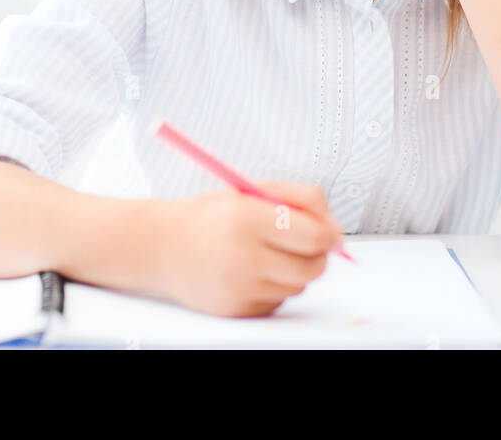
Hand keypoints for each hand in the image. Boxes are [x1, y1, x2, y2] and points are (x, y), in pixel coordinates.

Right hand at [152, 181, 344, 317]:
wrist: (163, 247)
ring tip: (270, 252)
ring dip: (296, 269)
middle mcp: (243, 255)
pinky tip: (253, 271)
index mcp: (247, 216)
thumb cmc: (212, 215)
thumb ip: (300, 199)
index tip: (330, 231)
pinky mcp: (238, 310)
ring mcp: (240, 288)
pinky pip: (279, 301)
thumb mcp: (252, 190)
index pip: (313, 235)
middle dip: (318, 254)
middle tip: (306, 242)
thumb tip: (337, 230)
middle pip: (312, 267)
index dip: (329, 233)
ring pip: (299, 286)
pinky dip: (276, 286)